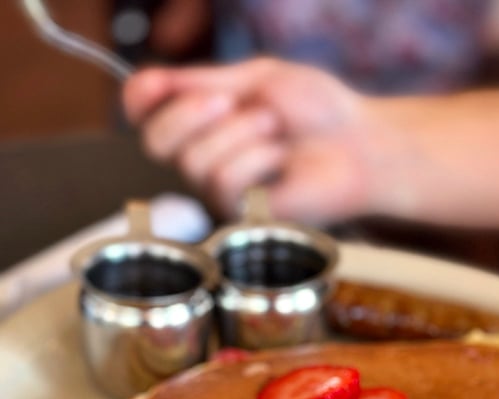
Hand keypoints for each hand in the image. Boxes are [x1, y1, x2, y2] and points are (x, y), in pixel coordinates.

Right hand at [122, 59, 379, 223]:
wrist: (357, 144)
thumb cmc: (316, 111)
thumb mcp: (257, 79)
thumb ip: (202, 81)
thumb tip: (148, 80)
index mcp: (200, 119)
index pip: (143, 112)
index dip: (140, 97)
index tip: (156, 84)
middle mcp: (202, 157)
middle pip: (155, 142)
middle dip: (190, 112)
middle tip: (235, 101)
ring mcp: (219, 190)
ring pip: (193, 161)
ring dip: (241, 133)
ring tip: (275, 130)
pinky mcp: (242, 216)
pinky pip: (224, 181)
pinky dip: (257, 159)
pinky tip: (282, 159)